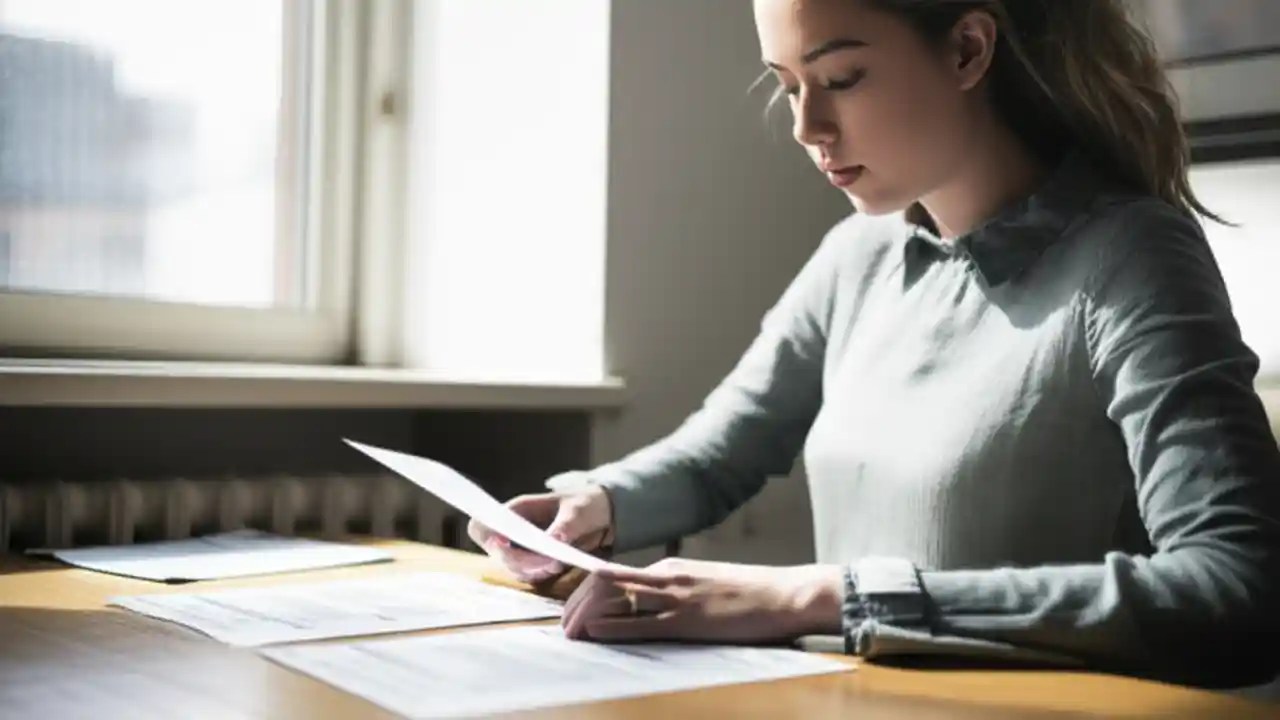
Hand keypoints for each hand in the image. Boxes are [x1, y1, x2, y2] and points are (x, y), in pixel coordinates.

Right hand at [467, 482, 612, 582]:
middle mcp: (514, 531)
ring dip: (532, 570)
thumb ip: (566, 524)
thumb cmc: (585, 504)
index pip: (481, 525)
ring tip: (558, 563)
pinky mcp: (536, 563)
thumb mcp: (579, 509)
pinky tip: (560, 567)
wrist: (603, 516)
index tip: (505, 545)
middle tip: (549, 561)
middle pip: (498, 554)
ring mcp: (523, 549)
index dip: (486, 537)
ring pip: (513, 568)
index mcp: (516, 510)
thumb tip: (553, 540)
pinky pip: (529, 575)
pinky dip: (541, 574)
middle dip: (519, 561)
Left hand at [561, 557, 842, 643]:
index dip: (585, 589)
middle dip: (576, 603)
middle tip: (563, 625)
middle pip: (604, 582)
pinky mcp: (687, 620)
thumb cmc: (749, 594)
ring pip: (615, 597)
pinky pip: (640, 623)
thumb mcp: (704, 584)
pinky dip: (612, 627)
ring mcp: (676, 597)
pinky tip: (595, 632)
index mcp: (670, 568)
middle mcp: (666, 577)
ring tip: (570, 632)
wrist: (784, 594)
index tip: (571, 606)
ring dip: (585, 615)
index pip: (613, 573)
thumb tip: (648, 605)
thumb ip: (675, 591)